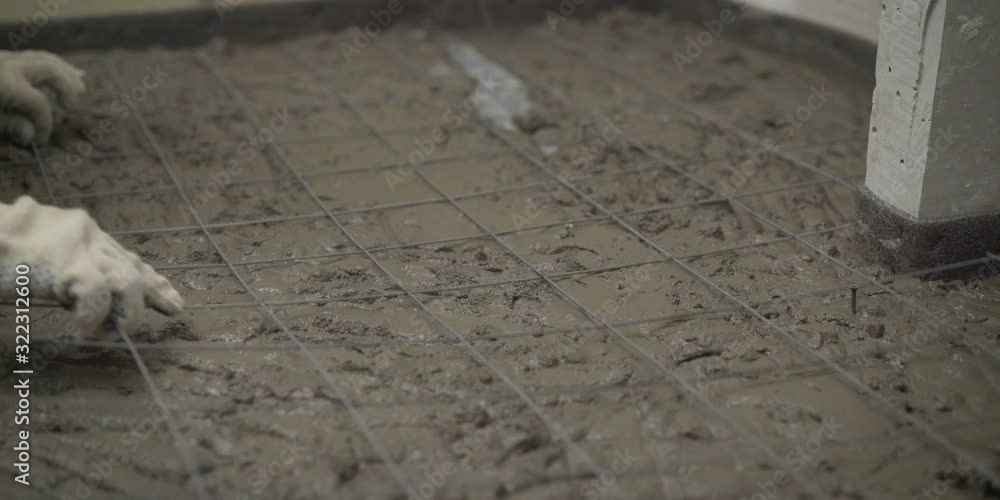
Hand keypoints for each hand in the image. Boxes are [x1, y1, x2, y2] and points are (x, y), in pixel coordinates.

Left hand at [0, 50, 85, 145]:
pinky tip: (69, 72)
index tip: (40, 139)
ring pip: (44, 58)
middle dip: (65, 88)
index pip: (38, 103)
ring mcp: (5, 58)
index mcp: (5, 82)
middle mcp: (9, 64)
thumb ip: (8, 126)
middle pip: (49, 70)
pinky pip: (35, 57)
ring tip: (80, 88)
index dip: (44, 124)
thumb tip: (31, 133)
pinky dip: (54, 64)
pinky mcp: (2, 58)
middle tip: (72, 106)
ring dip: (65, 73)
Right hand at [1, 196, 182, 337]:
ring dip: (128, 312)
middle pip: (134, 268)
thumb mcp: (44, 258)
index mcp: (84, 234)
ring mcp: (79, 247)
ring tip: (115, 333)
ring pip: (126, 282)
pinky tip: (83, 331)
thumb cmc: (1, 252)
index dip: (152, 278)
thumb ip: (72, 271)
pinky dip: (92, 318)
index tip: (170, 295)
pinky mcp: (65, 262)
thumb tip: (97, 301)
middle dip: (155, 292)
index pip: (127, 257)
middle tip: (173, 309)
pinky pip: (96, 294)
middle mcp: (88, 235)